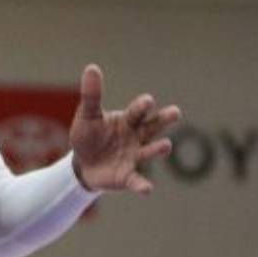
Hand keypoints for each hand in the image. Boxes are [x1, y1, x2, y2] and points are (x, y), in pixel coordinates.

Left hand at [68, 64, 179, 193]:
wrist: (82, 164)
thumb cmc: (89, 136)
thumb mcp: (88, 115)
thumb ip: (92, 95)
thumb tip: (91, 67)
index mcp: (128, 120)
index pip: (138, 111)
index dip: (142, 106)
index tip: (148, 101)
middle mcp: (136, 137)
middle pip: (153, 127)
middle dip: (164, 120)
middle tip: (175, 112)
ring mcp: (134, 157)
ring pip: (149, 151)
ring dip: (158, 149)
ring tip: (166, 146)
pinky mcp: (127, 176)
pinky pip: (137, 181)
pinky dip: (142, 185)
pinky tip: (147, 189)